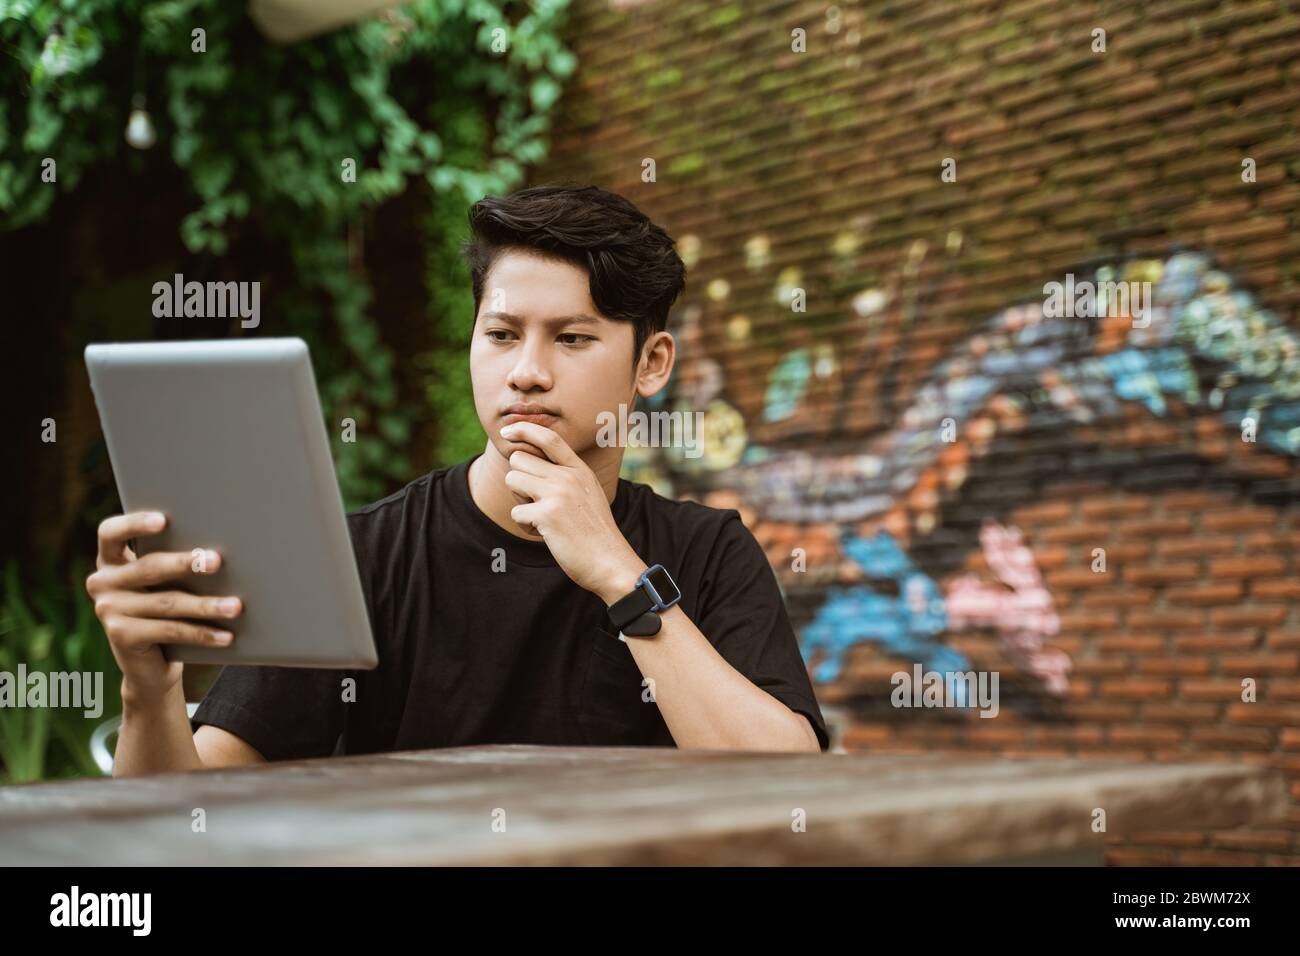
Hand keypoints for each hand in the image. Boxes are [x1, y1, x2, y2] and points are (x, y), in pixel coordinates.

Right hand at [85, 512, 241, 703]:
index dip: (134, 524)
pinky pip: (169, 630)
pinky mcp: (121, 636)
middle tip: (217, 561)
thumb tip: (219, 552)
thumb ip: (173, 564)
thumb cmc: (164, 610)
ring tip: (235, 606)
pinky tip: (226, 636)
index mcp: (111, 559)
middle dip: (186, 564)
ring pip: (167, 602)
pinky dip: (202, 633)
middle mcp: (103, 582)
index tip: (164, 520)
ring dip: (206, 605)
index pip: (111, 533)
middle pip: (148, 567)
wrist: (149, 664)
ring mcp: (108, 610)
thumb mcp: (162, 583)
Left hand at [500, 421, 644, 601]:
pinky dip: (525, 526)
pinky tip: (545, 533)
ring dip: (519, 501)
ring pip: (512, 479)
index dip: (524, 429)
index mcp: (579, 470)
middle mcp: (568, 476)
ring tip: (540, 516)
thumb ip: (565, 476)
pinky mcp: (547, 515)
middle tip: (534, 501)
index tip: (508, 430)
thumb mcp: (588, 493)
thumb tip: (529, 462)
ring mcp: (557, 494)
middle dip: (518, 479)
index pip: (549, 437)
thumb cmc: (594, 531)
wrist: (609, 561)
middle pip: (519, 459)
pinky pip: (516, 512)